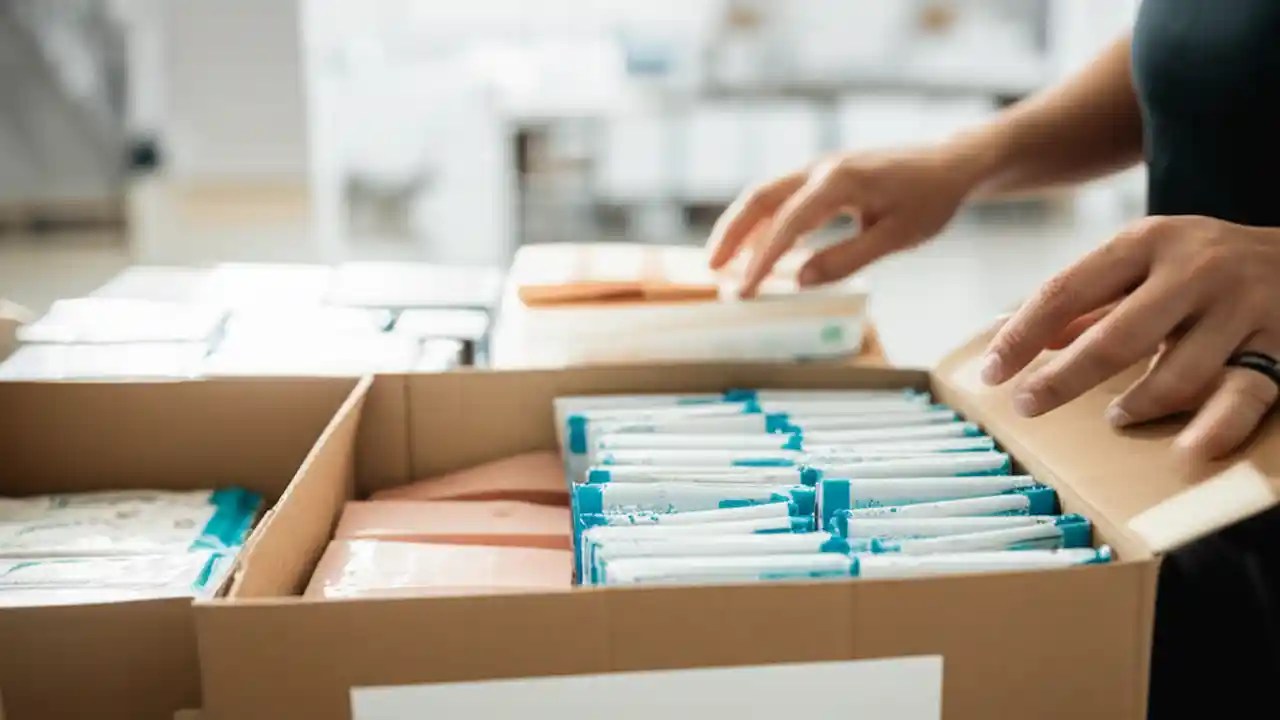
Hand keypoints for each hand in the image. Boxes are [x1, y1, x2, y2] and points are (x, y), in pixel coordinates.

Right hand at [706, 147, 979, 297]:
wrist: (950, 163)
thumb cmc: (930, 200)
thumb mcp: (897, 237)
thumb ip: (848, 259)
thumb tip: (801, 281)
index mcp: (839, 181)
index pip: (787, 223)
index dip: (762, 259)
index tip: (745, 290)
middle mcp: (820, 168)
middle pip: (759, 198)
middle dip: (731, 235)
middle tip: (712, 270)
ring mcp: (818, 169)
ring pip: (765, 195)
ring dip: (740, 228)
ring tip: (722, 264)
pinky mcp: (822, 176)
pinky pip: (781, 198)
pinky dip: (762, 223)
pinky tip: (756, 250)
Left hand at [982, 215, 1279, 459]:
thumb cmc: (1204, 264)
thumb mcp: (1145, 261)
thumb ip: (1085, 298)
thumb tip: (1009, 330)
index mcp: (1147, 242)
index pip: (1068, 289)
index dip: (1023, 334)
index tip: (990, 373)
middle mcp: (1194, 269)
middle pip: (1116, 336)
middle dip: (1064, 378)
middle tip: (1027, 406)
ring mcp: (1242, 307)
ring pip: (1177, 372)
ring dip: (1137, 403)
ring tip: (1115, 418)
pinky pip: (1245, 394)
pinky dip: (1214, 426)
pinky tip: (1187, 450)